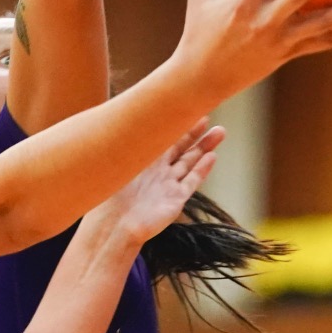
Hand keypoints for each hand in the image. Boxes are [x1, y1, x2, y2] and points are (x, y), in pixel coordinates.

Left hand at [89, 121, 224, 244]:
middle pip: (179, 147)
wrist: (115, 225)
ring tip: (220, 132)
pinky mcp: (175, 200)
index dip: (175, 123)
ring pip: (190, 162)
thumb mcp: (120, 160)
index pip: (161, 137)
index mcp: (140, 160)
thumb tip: (134, 109)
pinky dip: (202, 169)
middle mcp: (155, 171)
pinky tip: (212, 156)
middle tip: (208, 115)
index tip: (188, 107)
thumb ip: (130, 139)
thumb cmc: (111, 193)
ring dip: (204, 148)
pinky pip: (192, 181)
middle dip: (194, 132)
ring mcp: (166, 185)